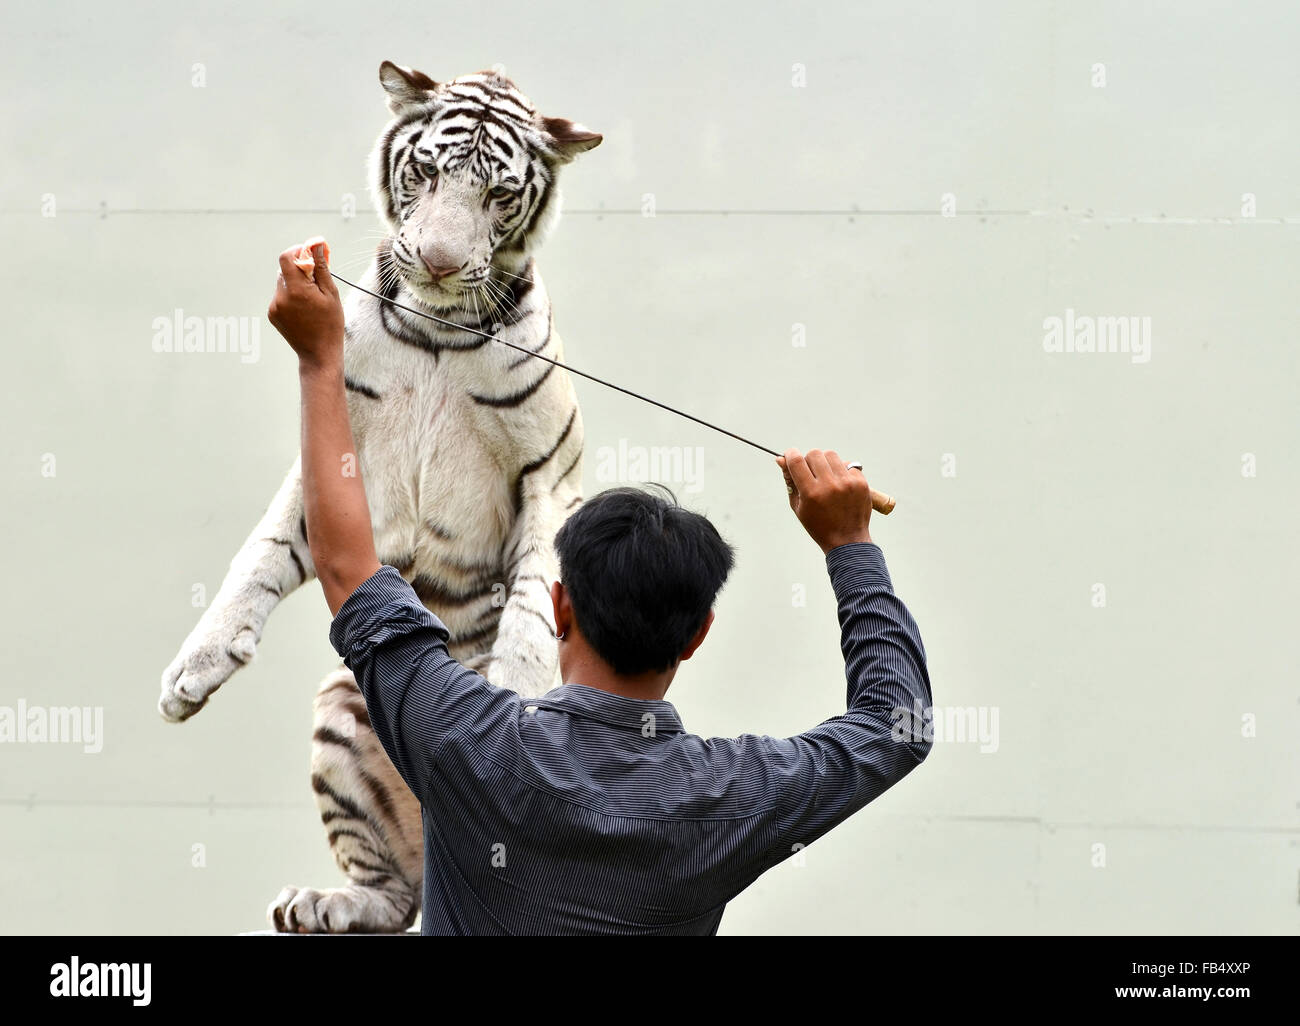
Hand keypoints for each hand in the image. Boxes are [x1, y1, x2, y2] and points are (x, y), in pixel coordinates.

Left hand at [268, 240, 343, 366]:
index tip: (310, 255)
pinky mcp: (272, 314)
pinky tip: (304, 310)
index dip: (298, 251)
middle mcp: (280, 297)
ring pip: (283, 282)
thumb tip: (317, 245)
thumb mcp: (331, 294)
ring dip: (296, 283)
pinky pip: (281, 296)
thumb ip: (321, 268)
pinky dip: (291, 296)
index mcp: (296, 290)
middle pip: (285, 269)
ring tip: (311, 300)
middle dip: (300, 269)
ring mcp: (274, 306)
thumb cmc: (330, 325)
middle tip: (316, 279)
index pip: (286, 257)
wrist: (318, 354)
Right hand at [777, 448, 873, 552]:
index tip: (790, 456)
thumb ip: (790, 482)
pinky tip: (841, 484)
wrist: (847, 540)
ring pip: (831, 455)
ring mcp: (847, 483)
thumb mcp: (798, 506)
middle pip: (814, 454)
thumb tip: (781, 459)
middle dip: (809, 460)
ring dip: (825, 463)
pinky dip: (842, 470)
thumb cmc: (818, 525)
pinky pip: (848, 464)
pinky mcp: (861, 483)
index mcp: (811, 493)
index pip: (797, 461)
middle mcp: (829, 485)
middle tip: (811, 473)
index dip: (790, 454)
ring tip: (827, 477)